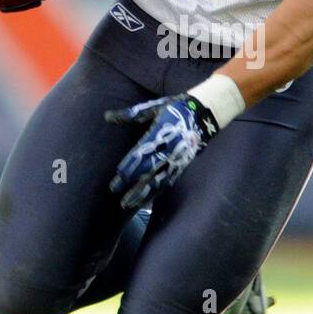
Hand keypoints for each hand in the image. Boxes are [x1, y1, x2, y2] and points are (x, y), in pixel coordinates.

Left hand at [104, 93, 218, 208]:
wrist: (206, 112)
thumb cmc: (176, 108)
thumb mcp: (153, 108)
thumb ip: (130, 115)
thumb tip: (106, 116)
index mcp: (158, 135)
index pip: (140, 155)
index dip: (129, 168)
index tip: (117, 179)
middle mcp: (167, 150)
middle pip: (148, 172)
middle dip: (134, 186)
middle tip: (120, 200)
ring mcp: (176, 158)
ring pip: (159, 180)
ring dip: (145, 193)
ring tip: (131, 205)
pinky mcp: (183, 163)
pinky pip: (169, 180)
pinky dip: (158, 191)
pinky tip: (149, 199)